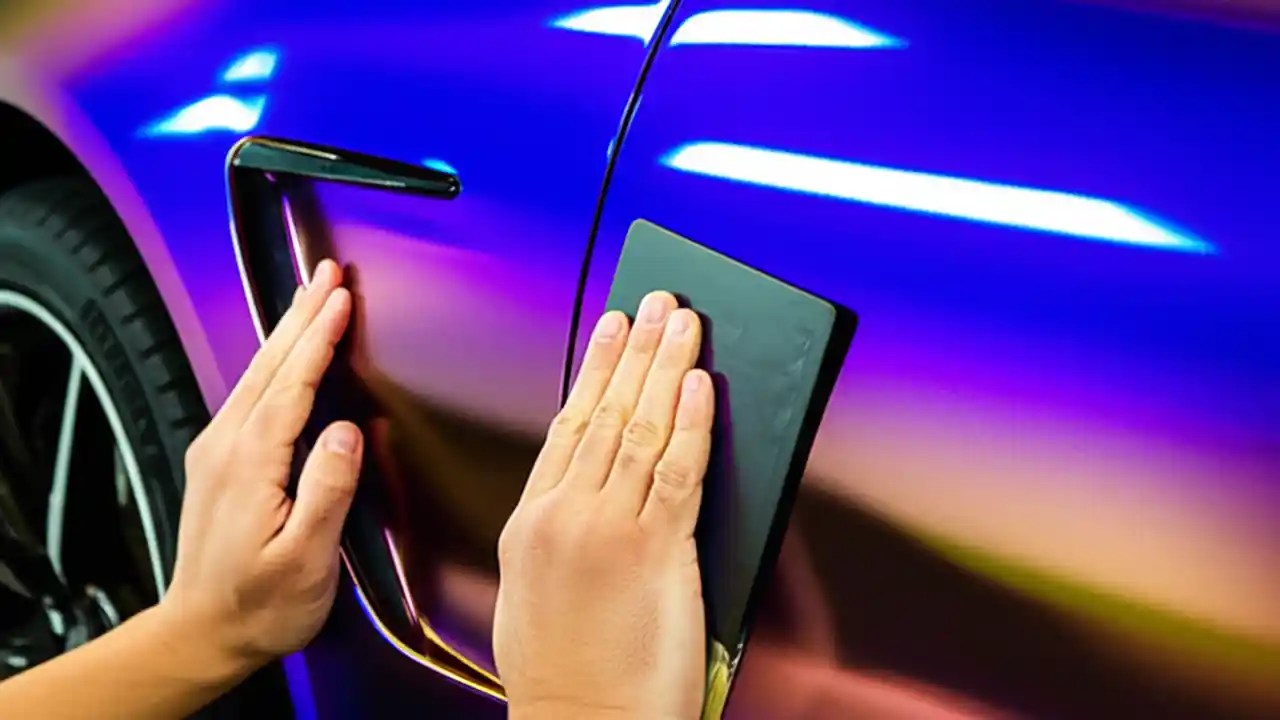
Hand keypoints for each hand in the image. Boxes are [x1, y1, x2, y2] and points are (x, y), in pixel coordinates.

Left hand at [160, 259, 361, 670]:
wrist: (203, 632)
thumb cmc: (262, 604)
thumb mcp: (305, 558)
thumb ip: (327, 492)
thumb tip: (346, 432)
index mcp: (252, 464)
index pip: (292, 384)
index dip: (319, 338)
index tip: (342, 298)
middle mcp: (227, 448)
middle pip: (270, 365)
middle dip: (302, 314)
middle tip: (328, 272)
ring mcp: (217, 452)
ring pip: (257, 374)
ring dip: (288, 331)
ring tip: (314, 298)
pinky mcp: (219, 463)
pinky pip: (251, 394)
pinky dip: (275, 362)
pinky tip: (287, 355)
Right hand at [494, 292, 714, 719]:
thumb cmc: (562, 674)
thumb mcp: (534, 592)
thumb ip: (557, 533)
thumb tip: (584, 495)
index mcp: (532, 521)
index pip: (569, 424)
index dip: (595, 369)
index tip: (611, 330)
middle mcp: (565, 514)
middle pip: (606, 413)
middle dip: (636, 351)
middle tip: (656, 304)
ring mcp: (608, 528)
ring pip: (641, 429)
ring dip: (667, 368)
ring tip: (682, 324)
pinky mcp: (655, 551)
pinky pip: (676, 471)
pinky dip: (690, 423)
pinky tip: (700, 386)